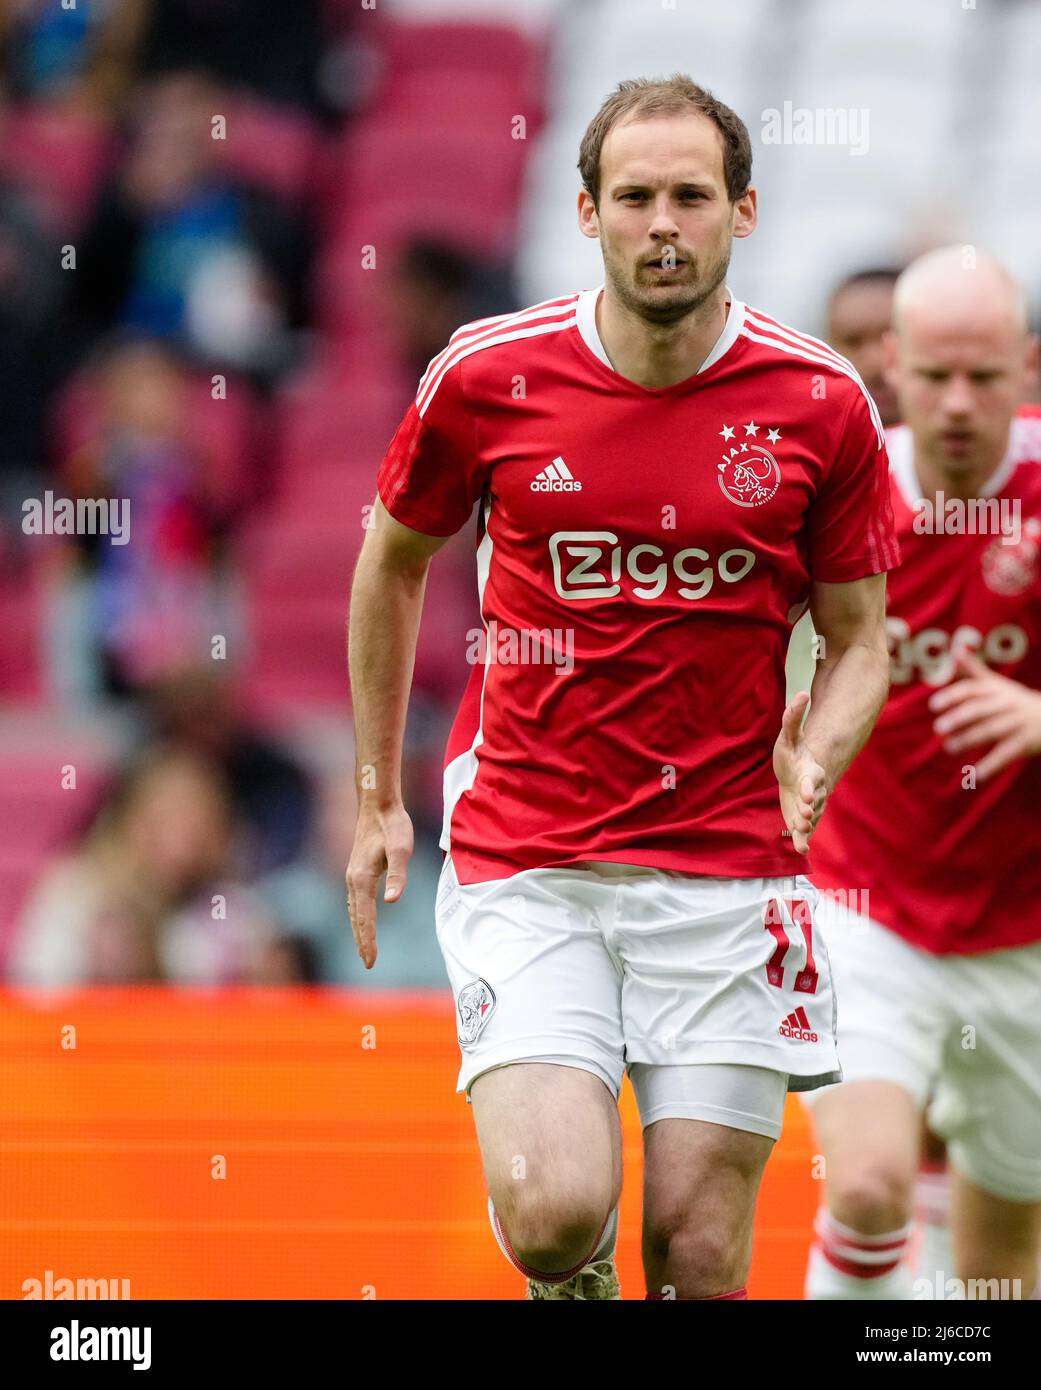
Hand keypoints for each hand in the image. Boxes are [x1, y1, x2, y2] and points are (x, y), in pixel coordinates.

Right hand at [346, 802, 413, 968]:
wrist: (377, 805)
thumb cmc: (392, 825)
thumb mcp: (401, 849)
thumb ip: (398, 875)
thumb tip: (392, 901)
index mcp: (362, 879)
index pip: (364, 918)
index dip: (368, 940)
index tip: (371, 961)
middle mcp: (353, 879)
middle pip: (356, 918)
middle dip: (361, 941)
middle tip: (368, 963)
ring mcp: (352, 874)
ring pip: (353, 910)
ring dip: (358, 929)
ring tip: (365, 948)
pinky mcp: (356, 869)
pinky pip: (355, 900)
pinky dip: (358, 915)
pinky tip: (362, 920)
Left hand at [773, 691, 827, 853]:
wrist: (798, 771)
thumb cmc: (793, 753)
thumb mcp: (789, 735)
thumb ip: (793, 717)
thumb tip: (801, 693)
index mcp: (812, 772)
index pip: (813, 779)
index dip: (811, 785)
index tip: (807, 792)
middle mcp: (815, 791)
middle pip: (815, 801)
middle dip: (809, 808)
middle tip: (804, 816)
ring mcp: (810, 805)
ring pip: (811, 817)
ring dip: (806, 827)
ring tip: (800, 837)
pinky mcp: (802, 817)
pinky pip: (804, 830)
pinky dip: (802, 840)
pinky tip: (801, 851)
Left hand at [928, 646, 1040, 780]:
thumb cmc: (1014, 700)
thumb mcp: (997, 683)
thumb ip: (974, 670)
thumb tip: (955, 648)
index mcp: (996, 690)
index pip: (972, 690)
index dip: (952, 695)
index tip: (933, 705)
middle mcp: (1006, 704)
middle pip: (980, 710)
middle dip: (958, 718)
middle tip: (937, 728)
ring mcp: (1017, 724)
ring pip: (990, 731)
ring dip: (968, 740)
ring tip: (949, 748)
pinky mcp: (1024, 743)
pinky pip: (1005, 754)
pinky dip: (990, 766)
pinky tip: (974, 775)